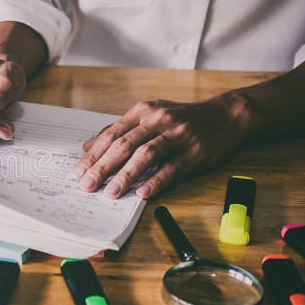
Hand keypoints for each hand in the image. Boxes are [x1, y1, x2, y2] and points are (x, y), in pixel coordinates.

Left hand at [73, 94, 253, 198]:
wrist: (226, 116)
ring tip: (111, 192)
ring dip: (126, 175)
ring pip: (147, 154)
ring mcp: (179, 135)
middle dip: (103, 167)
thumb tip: (88, 146)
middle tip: (87, 184)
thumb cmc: (181, 119)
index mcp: (143, 112)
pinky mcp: (196, 152)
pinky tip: (142, 193)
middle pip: (125, 145)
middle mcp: (159, 120)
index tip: (78, 172)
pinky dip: (156, 181)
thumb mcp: (149, 116)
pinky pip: (173, 168)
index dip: (93, 155)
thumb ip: (119, 130)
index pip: (111, 134)